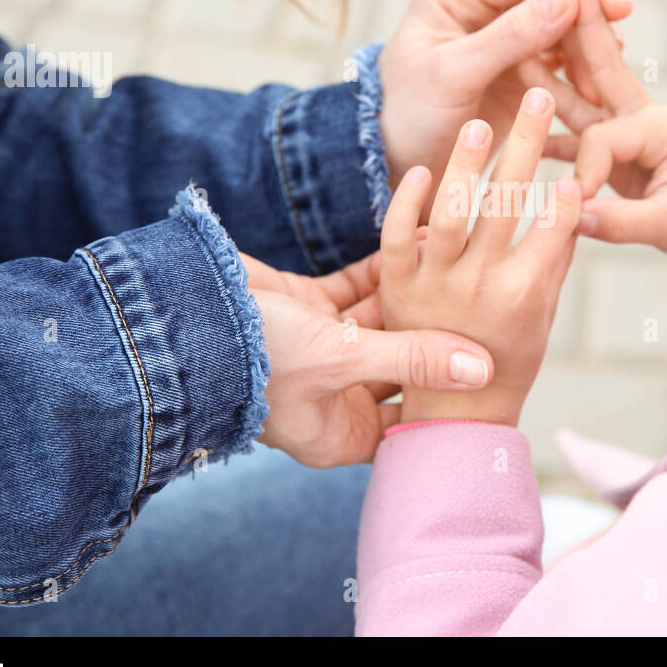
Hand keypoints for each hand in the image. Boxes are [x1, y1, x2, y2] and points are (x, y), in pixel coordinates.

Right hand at [241, 252, 495, 465]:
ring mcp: (318, 350)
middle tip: (490, 303)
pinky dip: (384, 266)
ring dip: (418, 289)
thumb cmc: (251, 356)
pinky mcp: (304, 309)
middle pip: (403, 365)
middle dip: (440, 330)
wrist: (170, 316)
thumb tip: (483, 370)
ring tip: (465, 257)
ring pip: (383, 321)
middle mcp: (331, 395)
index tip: (496, 371)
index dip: (451, 398)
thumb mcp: (340, 358)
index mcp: (338, 432)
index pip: (410, 420)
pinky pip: (356, 289)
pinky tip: (422, 234)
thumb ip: (413, 359)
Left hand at [378, 0, 631, 193]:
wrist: (393, 165)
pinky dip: (580, 72)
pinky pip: (557, 61)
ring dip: (587, 47)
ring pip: (559, 28)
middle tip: (619, 43)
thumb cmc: (409, 117)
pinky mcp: (515, 72)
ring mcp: (500, 40)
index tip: (612, 7)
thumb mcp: (454, 75)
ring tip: (610, 74)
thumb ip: (510, 36)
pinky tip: (599, 89)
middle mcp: (480, 9)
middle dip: (587, 16)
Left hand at [378, 86, 582, 425]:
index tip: (576, 158)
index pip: (551, 230)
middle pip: (505, 204)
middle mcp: (478, 285)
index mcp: (523, 294)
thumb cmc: (510, 360)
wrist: (450, 412)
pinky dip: (407, 202)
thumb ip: (554, 260)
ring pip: (450, 213)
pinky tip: (422, 171)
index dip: (564, 192)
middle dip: (524, 145)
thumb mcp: (545, 315)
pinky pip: (398, 236)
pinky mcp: (396, 285)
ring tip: (480, 123)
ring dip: (466, 164)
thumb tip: (572, 204)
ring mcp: (432, 284)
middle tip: (537, 97)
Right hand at [541, 0, 666, 287]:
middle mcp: (644, 121)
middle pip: (600, 73)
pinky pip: (580, 141)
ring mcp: (632, 136)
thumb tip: (570, 214)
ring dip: (551, 78)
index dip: (584, 170)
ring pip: (583, 101)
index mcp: (659, 128)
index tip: (580, 205)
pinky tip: (524, 133)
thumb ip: (617, 221)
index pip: (601, 135)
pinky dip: (553, 138)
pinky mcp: (621, 157)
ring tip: (520, 49)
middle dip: (577, 33)